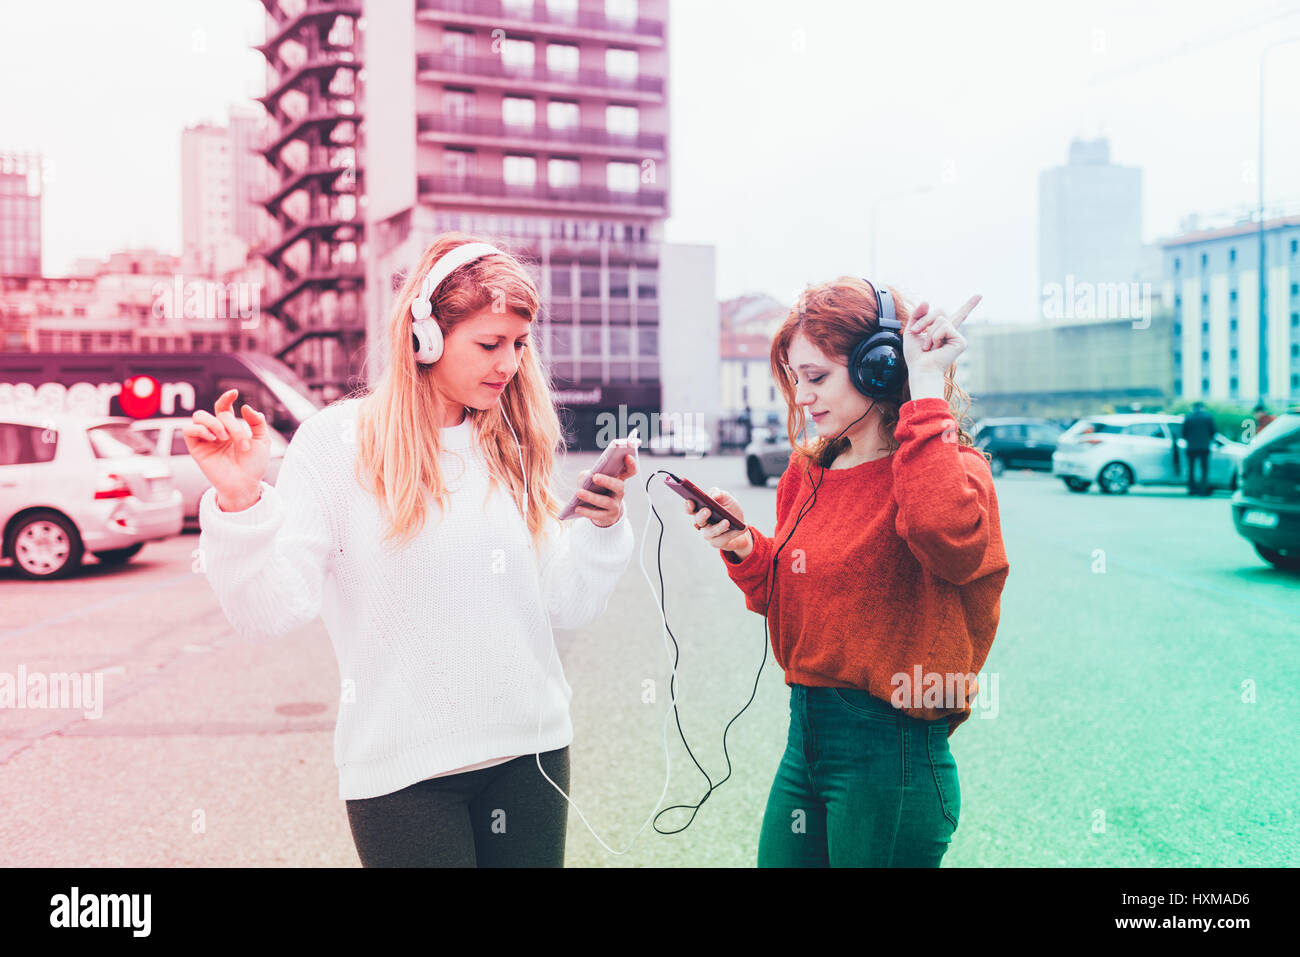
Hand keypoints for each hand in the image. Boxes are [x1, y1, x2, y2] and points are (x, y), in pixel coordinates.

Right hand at [182, 388, 271, 509]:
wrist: (246, 484)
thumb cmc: (253, 466)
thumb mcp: (262, 441)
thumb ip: (257, 422)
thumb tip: (245, 406)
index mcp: (231, 428)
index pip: (223, 407)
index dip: (226, 398)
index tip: (234, 393)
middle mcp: (217, 432)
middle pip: (218, 413)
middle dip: (232, 425)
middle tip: (242, 442)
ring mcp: (206, 440)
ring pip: (199, 416)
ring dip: (214, 423)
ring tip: (224, 438)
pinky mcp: (196, 449)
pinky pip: (189, 430)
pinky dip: (200, 429)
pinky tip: (213, 438)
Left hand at [575, 450, 637, 527]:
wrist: (601, 512)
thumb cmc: (596, 490)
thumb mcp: (592, 480)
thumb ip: (587, 474)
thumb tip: (584, 479)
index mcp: (618, 479)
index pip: (630, 471)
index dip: (631, 464)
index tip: (627, 456)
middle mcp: (619, 492)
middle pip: (619, 486)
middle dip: (607, 481)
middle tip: (595, 476)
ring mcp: (615, 505)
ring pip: (606, 502)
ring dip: (592, 497)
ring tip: (579, 492)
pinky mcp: (608, 517)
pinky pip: (598, 514)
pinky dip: (587, 511)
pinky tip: (577, 508)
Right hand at [685, 487, 750, 556]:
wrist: (741, 526)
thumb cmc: (730, 510)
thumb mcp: (726, 498)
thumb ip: (719, 493)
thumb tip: (714, 496)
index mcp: (701, 510)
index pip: (691, 509)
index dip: (689, 506)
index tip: (690, 501)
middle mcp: (703, 523)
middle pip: (699, 520)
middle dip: (702, 515)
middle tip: (708, 510)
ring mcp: (710, 535)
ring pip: (711, 532)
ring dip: (719, 527)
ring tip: (727, 521)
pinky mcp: (718, 543)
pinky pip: (725, 539)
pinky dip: (734, 533)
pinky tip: (743, 527)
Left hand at [902, 294, 980, 378]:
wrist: (921, 369)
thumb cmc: (916, 355)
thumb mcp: (912, 331)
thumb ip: (917, 315)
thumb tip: (927, 302)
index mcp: (943, 331)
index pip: (957, 315)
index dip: (968, 306)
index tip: (979, 295)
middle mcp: (952, 333)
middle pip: (940, 312)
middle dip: (924, 320)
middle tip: (915, 331)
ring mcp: (957, 337)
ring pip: (941, 319)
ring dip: (929, 332)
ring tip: (928, 347)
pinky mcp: (960, 341)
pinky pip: (945, 327)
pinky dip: (935, 336)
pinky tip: (937, 348)